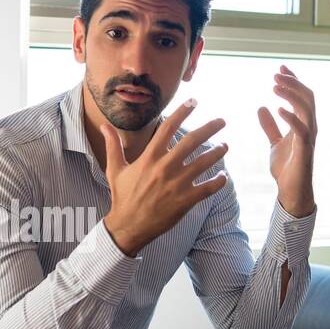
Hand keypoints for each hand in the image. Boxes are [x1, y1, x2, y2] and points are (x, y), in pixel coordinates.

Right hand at [101, 100, 228, 255]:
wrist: (128, 226)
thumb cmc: (122, 196)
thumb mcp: (115, 169)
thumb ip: (113, 145)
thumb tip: (104, 125)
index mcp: (150, 157)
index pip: (168, 127)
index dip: (183, 112)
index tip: (195, 102)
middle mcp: (165, 167)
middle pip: (193, 141)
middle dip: (210, 128)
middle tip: (222, 121)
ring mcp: (177, 184)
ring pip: (204, 162)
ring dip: (218, 152)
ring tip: (224, 146)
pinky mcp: (185, 200)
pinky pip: (208, 187)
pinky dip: (218, 181)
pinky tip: (222, 176)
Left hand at [258, 65, 316, 216]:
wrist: (291, 191)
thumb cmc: (286, 168)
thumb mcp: (274, 143)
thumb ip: (270, 126)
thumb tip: (261, 108)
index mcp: (303, 123)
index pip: (302, 96)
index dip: (293, 81)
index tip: (280, 68)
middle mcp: (309, 127)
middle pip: (307, 97)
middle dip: (293, 83)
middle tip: (276, 74)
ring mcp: (309, 138)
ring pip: (307, 109)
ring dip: (291, 95)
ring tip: (275, 86)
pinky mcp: (304, 150)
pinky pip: (302, 130)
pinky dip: (292, 118)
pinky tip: (279, 109)